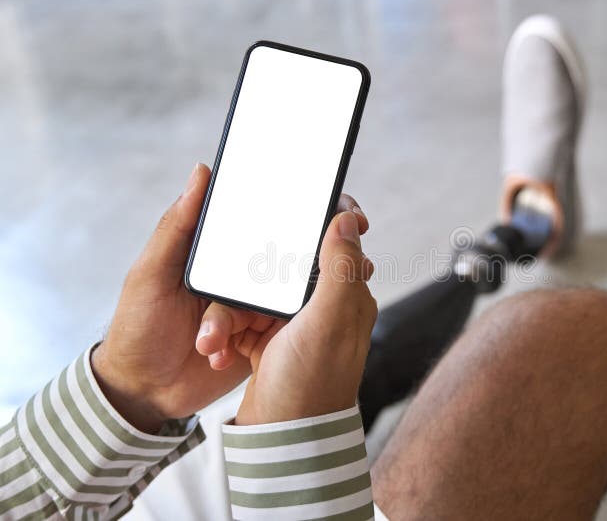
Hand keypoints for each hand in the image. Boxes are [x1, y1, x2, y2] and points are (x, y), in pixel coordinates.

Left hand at [92, 163, 370, 431]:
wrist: (143, 392)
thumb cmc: (136, 327)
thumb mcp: (151, 273)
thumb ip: (177, 226)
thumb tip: (202, 172)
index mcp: (218, 251)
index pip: (262, 219)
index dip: (300, 207)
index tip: (334, 203)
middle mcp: (240, 275)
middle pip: (287, 254)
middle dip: (320, 250)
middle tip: (349, 249)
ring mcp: (254, 307)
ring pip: (292, 292)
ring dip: (309, 293)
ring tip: (321, 294)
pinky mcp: (262, 337)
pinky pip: (286, 327)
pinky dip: (293, 329)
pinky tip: (293, 330)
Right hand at [195, 209, 376, 424]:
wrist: (282, 440)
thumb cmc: (311, 383)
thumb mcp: (329, 321)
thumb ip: (340, 268)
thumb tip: (346, 219)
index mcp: (347, 298)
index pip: (336, 245)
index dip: (317, 224)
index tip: (290, 209)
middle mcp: (324, 309)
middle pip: (282, 267)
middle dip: (252, 278)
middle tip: (234, 290)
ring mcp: (294, 327)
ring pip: (255, 294)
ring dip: (231, 313)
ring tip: (217, 338)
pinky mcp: (268, 343)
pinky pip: (241, 320)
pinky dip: (226, 331)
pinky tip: (217, 347)